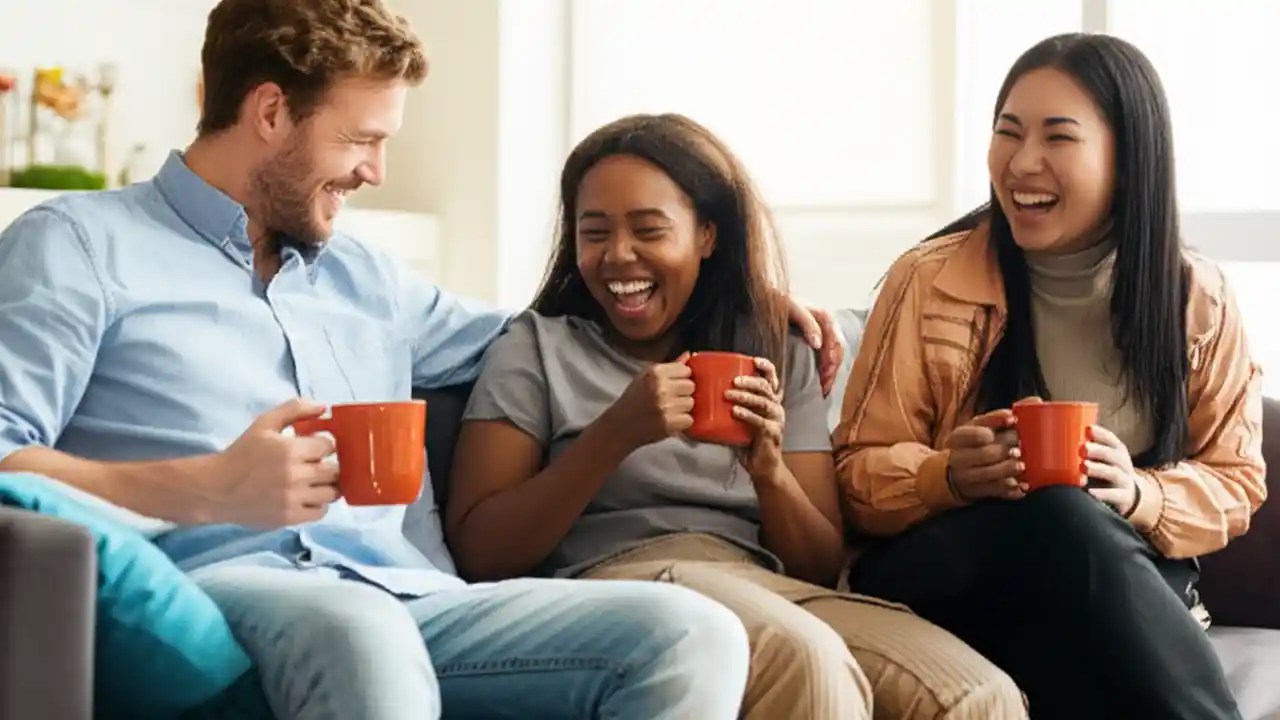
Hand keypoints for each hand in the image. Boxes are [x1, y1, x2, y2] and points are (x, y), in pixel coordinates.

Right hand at [204, 398, 341, 526]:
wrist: (217, 489)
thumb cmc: (242, 454)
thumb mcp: (264, 424)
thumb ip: (294, 410)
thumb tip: (323, 407)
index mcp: (290, 450)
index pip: (329, 446)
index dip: (324, 445)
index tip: (315, 448)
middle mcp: (295, 475)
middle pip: (335, 471)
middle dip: (328, 466)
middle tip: (316, 466)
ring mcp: (293, 499)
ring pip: (332, 493)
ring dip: (327, 486)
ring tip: (314, 482)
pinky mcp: (290, 517)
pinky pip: (320, 512)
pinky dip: (319, 504)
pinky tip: (307, 497)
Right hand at [603, 353, 694, 450]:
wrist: (619, 425)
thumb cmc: (634, 399)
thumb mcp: (646, 376)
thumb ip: (669, 366)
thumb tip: (688, 354)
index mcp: (655, 372)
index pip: (685, 369)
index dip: (682, 377)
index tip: (674, 383)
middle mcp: (661, 388)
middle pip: (691, 386)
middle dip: (683, 392)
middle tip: (671, 398)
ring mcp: (666, 407)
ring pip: (690, 403)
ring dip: (683, 407)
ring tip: (669, 410)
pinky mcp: (669, 424)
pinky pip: (689, 419)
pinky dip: (682, 422)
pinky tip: (670, 420)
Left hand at [726, 357, 784, 481]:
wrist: (761, 466)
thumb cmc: (747, 440)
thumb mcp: (739, 419)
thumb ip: (729, 406)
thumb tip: (701, 397)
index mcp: (770, 400)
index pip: (771, 378)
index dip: (766, 367)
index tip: (754, 360)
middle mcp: (776, 406)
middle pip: (765, 387)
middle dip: (749, 381)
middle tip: (732, 380)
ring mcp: (776, 419)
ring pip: (763, 401)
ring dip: (745, 396)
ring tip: (728, 394)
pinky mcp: (772, 433)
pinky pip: (760, 421)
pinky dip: (747, 415)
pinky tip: (735, 412)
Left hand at [782, 297, 844, 396]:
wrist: (769, 298)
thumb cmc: (778, 302)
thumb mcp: (790, 308)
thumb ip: (807, 323)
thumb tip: (818, 344)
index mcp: (824, 316)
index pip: (835, 342)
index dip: (832, 360)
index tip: (824, 374)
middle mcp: (827, 324)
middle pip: (838, 351)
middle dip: (832, 370)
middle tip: (824, 386)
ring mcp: (823, 331)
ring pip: (835, 355)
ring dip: (831, 372)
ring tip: (823, 388)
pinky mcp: (817, 339)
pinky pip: (828, 356)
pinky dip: (826, 369)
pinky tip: (821, 381)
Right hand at [944, 409, 1026, 500]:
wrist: (956, 472)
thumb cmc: (976, 445)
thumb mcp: (981, 427)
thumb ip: (1003, 416)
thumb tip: (1036, 401)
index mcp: (958, 437)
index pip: (971, 430)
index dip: (993, 425)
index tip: (1013, 421)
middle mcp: (958, 456)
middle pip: (985, 452)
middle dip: (1006, 449)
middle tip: (1021, 447)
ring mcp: (966, 477)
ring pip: (989, 473)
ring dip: (1008, 469)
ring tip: (1022, 465)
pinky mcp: (975, 493)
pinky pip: (994, 492)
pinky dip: (1010, 489)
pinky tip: (1021, 486)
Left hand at [1083, 425, 1138, 515]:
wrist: (1128, 496)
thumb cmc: (1105, 473)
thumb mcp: (1100, 460)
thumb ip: (1084, 451)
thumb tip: (1053, 439)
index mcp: (1117, 452)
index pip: (1112, 440)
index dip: (1101, 434)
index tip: (1088, 429)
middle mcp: (1123, 465)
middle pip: (1113, 455)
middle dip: (1098, 451)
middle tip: (1083, 449)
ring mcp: (1125, 482)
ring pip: (1114, 473)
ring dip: (1099, 469)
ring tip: (1084, 466)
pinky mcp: (1125, 498)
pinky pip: (1116, 496)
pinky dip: (1104, 494)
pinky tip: (1091, 493)